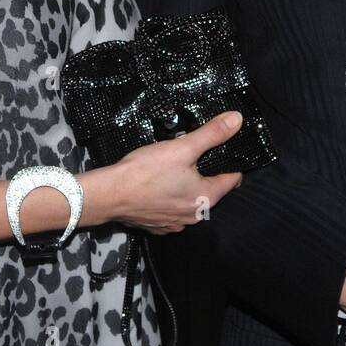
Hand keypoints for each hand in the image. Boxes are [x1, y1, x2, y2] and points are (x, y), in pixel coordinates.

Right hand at [108, 111, 243, 234]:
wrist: (110, 194)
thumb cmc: (144, 172)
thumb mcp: (182, 147)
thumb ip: (212, 133)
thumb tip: (236, 120)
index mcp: (206, 198)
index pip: (232, 181)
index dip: (231, 165)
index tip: (227, 154)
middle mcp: (193, 216)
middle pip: (210, 191)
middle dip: (205, 175)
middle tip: (193, 157)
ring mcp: (174, 223)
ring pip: (189, 200)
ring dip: (186, 188)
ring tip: (173, 170)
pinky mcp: (156, 225)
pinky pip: (170, 209)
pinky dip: (168, 198)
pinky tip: (157, 186)